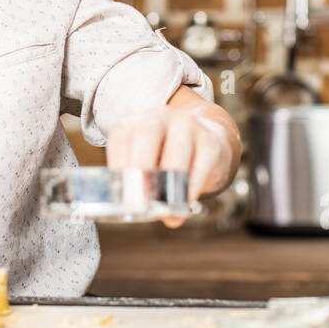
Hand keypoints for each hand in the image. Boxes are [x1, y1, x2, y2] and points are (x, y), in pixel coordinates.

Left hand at [105, 102, 239, 228]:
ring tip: (163, 208)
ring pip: (176, 151)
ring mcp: (187, 126)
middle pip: (146, 137)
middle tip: (138, 198)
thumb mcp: (147, 159)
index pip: (121, 136)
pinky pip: (200, 167)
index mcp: (137, 121)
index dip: (118, 163)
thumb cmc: (167, 156)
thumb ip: (137, 179)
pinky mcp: (210, 142)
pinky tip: (184, 203)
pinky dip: (190, 188)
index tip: (118, 190)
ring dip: (168, 181)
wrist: (207, 141)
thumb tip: (137, 210)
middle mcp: (160, 117)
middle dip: (141, 169)